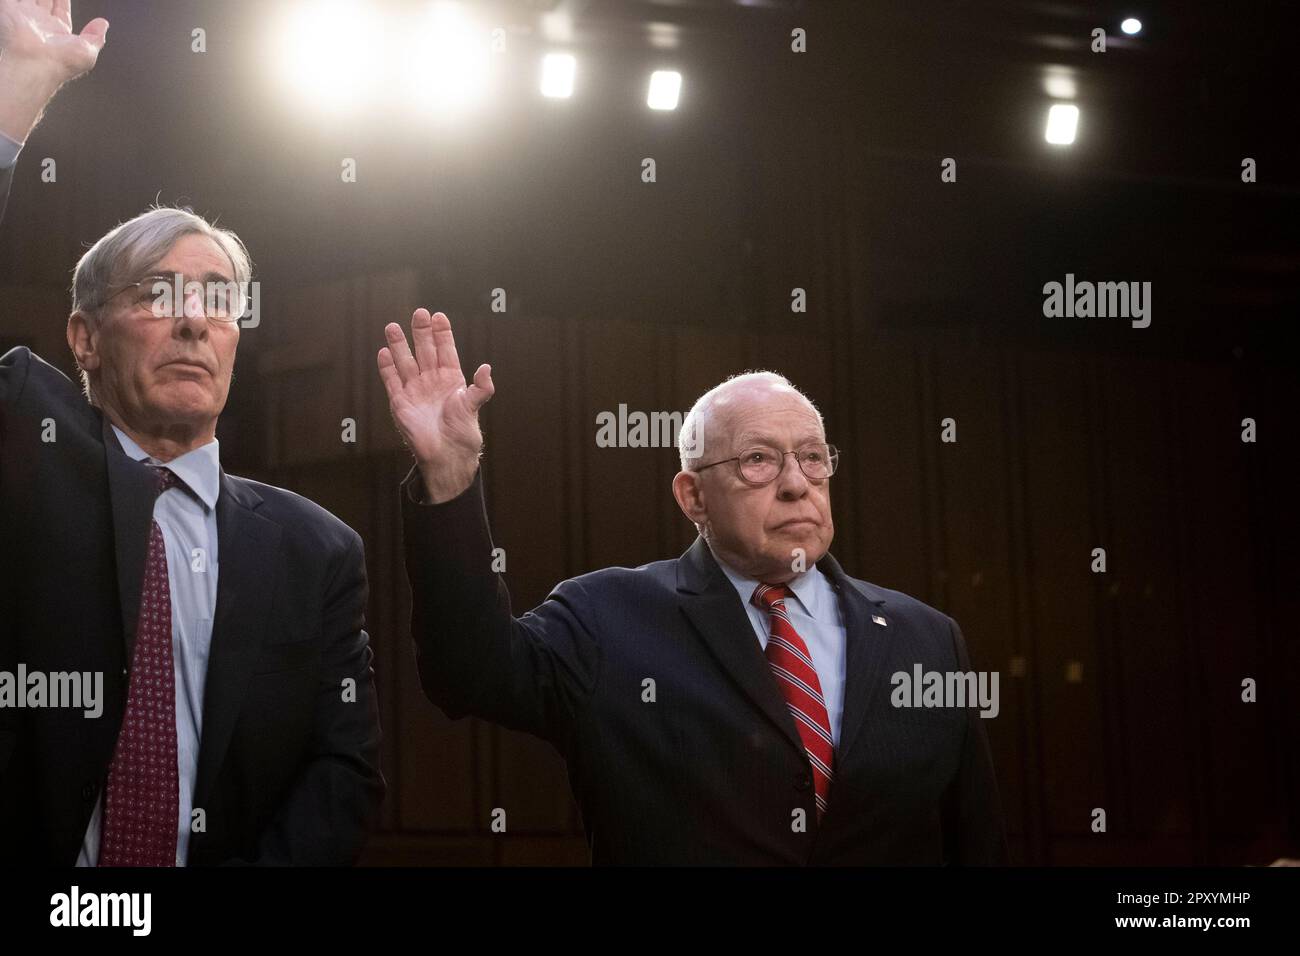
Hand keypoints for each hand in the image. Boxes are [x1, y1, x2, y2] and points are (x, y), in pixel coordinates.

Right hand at [0, 0, 107, 83]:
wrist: (35, 63)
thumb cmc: (60, 63)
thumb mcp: (87, 51)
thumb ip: (96, 36)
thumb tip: (103, 24)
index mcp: (57, 32)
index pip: (61, 10)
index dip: (62, 0)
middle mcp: (40, 24)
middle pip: (44, 0)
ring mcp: (25, 16)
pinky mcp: (10, 10)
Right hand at [378, 309, 493, 503]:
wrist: (446, 454)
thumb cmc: (462, 431)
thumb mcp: (474, 405)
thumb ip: (482, 387)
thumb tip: (486, 368)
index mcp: (451, 379)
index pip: (446, 350)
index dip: (442, 334)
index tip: (439, 316)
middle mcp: (432, 381)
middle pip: (425, 351)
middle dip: (421, 332)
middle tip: (419, 313)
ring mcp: (415, 390)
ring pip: (405, 362)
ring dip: (399, 345)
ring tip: (393, 326)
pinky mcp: (400, 402)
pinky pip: (392, 381)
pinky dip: (387, 367)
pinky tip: (383, 352)